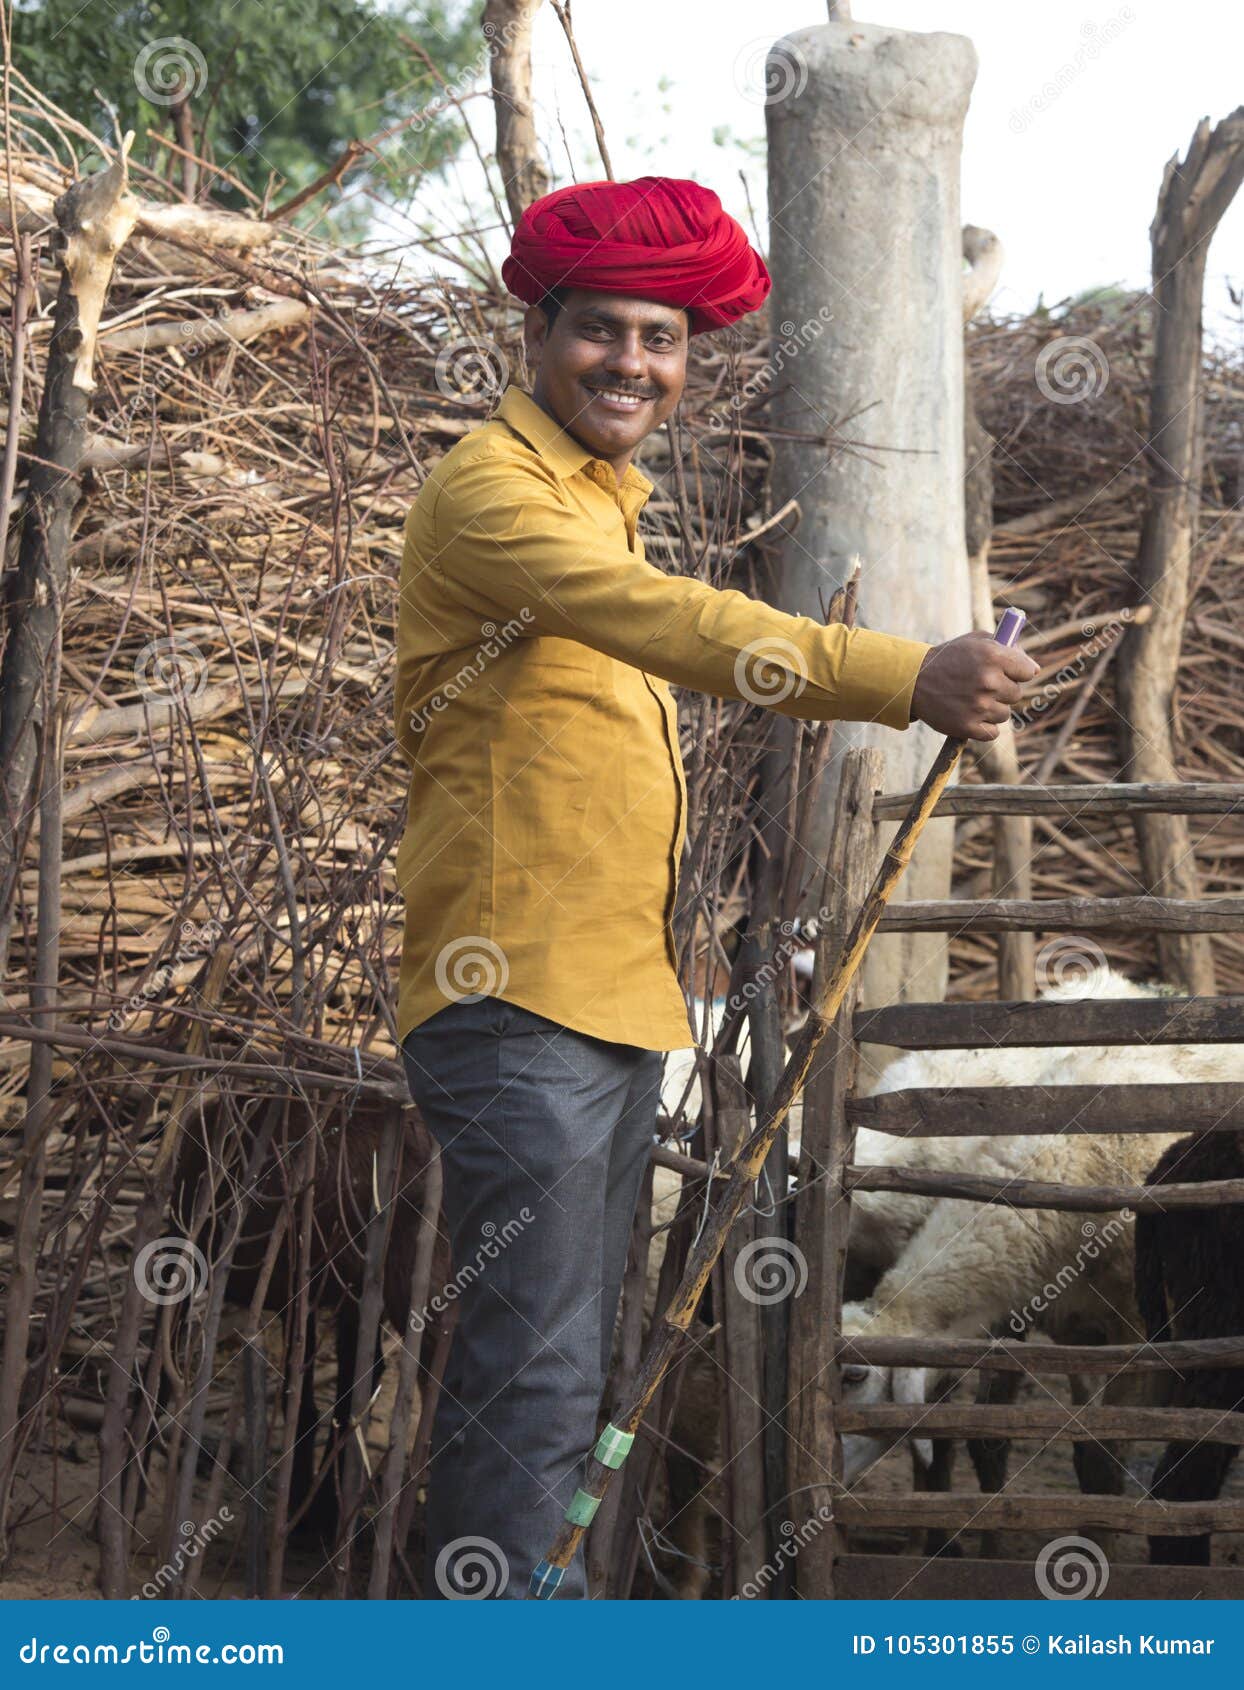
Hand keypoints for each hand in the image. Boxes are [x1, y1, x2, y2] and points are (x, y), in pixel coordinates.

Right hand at [909, 630, 1039, 741]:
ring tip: (970, 700)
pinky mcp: (969, 727)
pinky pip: (992, 732)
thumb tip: (1033, 668)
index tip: (1007, 672)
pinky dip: (983, 727)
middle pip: (1016, 694)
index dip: (1017, 672)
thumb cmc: (948, 658)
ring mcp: (979, 706)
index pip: (1028, 671)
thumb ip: (1006, 647)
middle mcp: (988, 681)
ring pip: (1004, 714)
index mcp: (993, 656)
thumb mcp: (975, 641)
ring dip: (992, 709)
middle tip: (982, 686)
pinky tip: (969, 714)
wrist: (913, 681)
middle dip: (1002, 690)